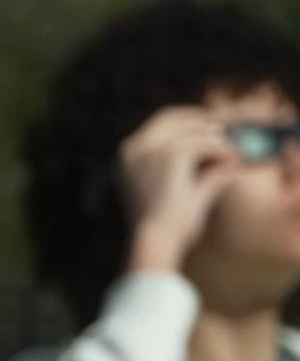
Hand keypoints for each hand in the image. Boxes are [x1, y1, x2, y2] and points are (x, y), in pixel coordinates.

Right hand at [118, 106, 242, 273]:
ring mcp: (150, 152)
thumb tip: (230, 162)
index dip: (184, 120)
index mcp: (127, 159)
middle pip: (171, 117)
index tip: (208, 128)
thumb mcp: (182, 194)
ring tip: (232, 154)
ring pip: (192, 131)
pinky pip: (204, 143)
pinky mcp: (169, 158)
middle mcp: (134, 150)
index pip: (156, 124)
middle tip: (225, 132)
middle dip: (201, 121)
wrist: (155, 243)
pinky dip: (222, 150)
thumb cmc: (164, 226)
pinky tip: (233, 161)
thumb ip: (204, 175)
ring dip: (216, 140)